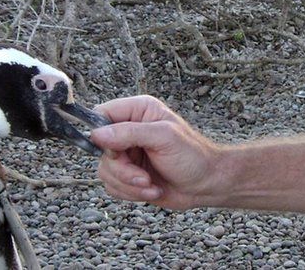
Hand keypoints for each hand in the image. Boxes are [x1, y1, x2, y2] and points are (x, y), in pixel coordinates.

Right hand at [91, 95, 219, 208]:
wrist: (207, 184)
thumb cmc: (193, 156)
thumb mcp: (163, 138)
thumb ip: (130, 133)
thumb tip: (97, 135)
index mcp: (139, 111)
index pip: (102, 114)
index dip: (101, 135)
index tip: (115, 152)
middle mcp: (129, 130)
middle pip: (100, 149)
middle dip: (122, 170)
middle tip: (143, 177)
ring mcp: (128, 154)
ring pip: (105, 171)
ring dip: (129, 184)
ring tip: (151, 184)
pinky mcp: (128, 175)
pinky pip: (112, 186)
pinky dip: (131, 193)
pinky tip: (152, 189)